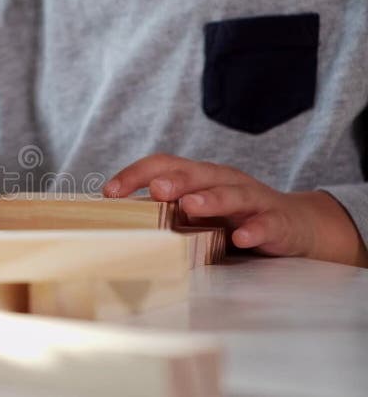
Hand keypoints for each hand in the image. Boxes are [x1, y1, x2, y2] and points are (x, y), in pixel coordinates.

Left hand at [103, 154, 367, 266]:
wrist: (294, 224)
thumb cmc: (232, 218)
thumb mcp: (196, 212)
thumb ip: (164, 212)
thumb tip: (114, 222)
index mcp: (199, 177)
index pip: (163, 165)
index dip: (136, 175)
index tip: (109, 192)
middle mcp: (223, 181)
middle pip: (196, 174)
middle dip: (174, 181)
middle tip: (155, 190)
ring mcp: (252, 200)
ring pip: (230, 194)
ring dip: (210, 200)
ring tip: (190, 207)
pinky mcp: (277, 222)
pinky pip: (266, 224)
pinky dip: (255, 230)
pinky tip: (242, 238)